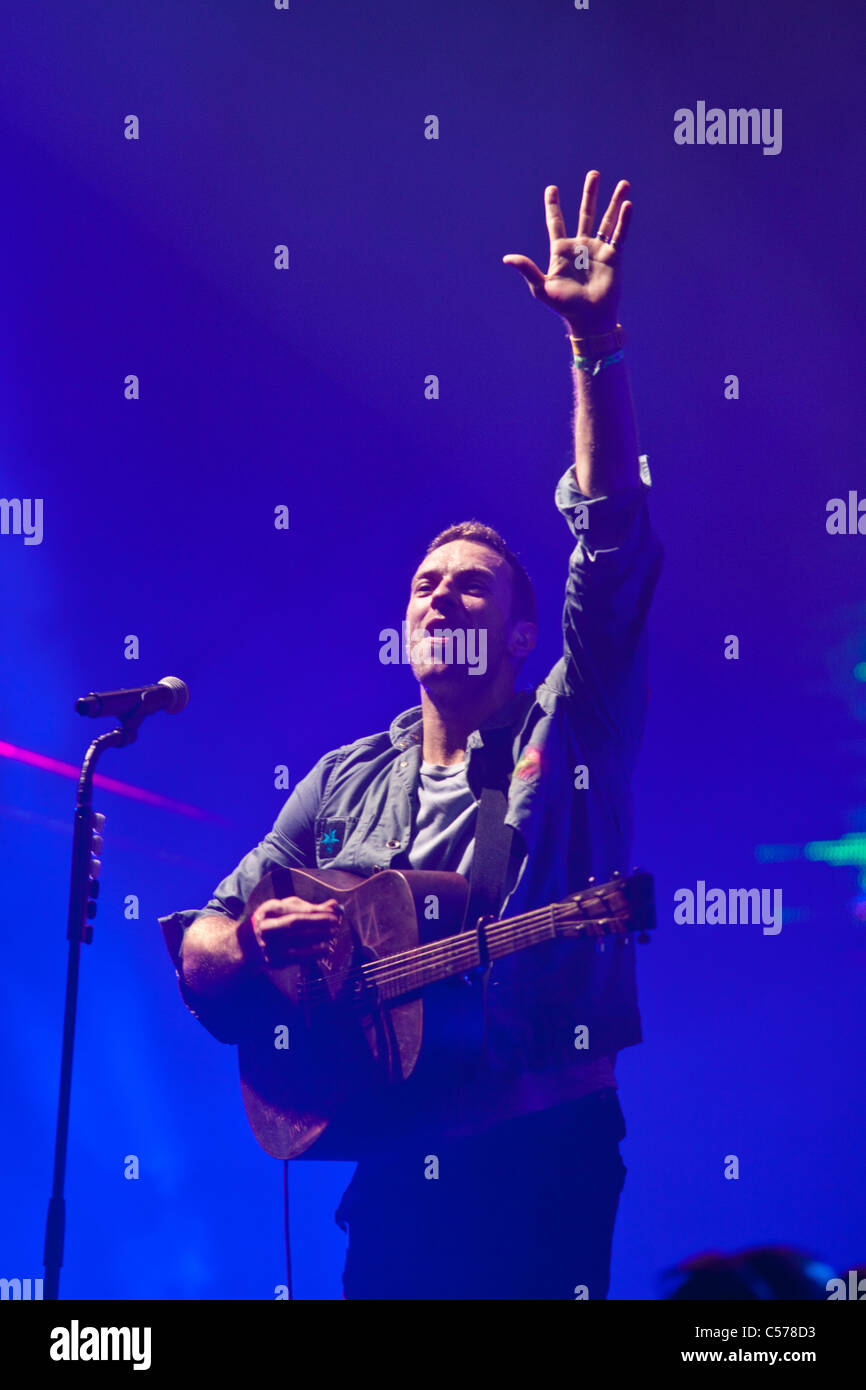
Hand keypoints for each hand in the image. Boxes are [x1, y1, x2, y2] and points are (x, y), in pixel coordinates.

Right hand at [248, 896, 342, 966]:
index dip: (316, 912)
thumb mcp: (285, 909)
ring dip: (318, 939)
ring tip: (332, 934)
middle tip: (335, 923)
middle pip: (296, 925)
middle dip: (318, 924)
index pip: (295, 911)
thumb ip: (309, 907)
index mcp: (268, 911)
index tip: (333, 913)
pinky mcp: (274, 961)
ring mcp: (269, 946)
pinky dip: (313, 954)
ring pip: (297, 942)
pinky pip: (297, 958)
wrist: (248, 945)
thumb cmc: (272, 921)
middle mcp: (266, 928)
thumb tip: (334, 905)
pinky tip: (324, 949)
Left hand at [502, 171, 631, 335]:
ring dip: (614, 202)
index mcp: (561, 251)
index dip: (553, 206)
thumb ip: (527, 270)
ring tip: (623, 183)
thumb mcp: (542, 288)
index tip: (551, 189)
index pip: (556, 222)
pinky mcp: (613, 257)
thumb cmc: (564, 307)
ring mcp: (598, 250)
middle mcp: (580, 246)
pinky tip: (627, 204)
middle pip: (585, 213)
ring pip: (606, 220)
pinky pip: (619, 235)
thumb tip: (507, 258)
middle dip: (590, 194)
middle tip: (594, 174)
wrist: (589, 320)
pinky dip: (623, 220)